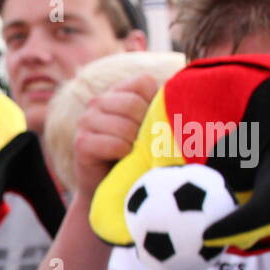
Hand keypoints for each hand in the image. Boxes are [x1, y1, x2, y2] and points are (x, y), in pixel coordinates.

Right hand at [72, 72, 161, 197]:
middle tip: (146, 143)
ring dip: (135, 144)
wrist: (112, 186)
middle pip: (132, 103)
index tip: (154, 123)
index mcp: (117, 92)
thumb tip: (188, 95)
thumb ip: (162, 108)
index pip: (142, 82)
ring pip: (123, 126)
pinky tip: (123, 159)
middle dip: (145, 126)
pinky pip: (112, 144)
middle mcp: (98, 102)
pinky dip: (124, 154)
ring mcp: (86, 121)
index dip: (154, 103)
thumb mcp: (152, 126)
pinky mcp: (81, 143)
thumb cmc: (138, 153)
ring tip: (135, 152)